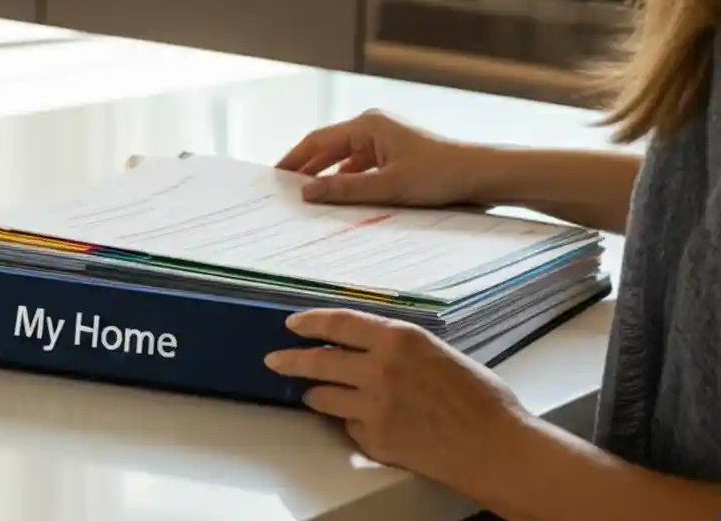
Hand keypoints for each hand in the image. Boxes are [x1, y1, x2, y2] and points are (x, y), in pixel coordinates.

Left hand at [264, 308, 527, 484]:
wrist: (495, 446)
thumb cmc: (480, 399)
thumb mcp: (438, 353)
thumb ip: (399, 349)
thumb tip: (369, 346)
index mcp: (399, 338)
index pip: (338, 323)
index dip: (309, 322)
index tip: (292, 324)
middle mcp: (379, 368)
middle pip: (318, 360)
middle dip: (290, 359)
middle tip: (273, 359)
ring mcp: (372, 405)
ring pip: (323, 396)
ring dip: (314, 393)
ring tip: (310, 393)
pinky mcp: (372, 438)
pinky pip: (349, 426)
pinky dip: (352, 423)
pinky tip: (366, 423)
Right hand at [277, 109, 483, 206]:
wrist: (481, 174)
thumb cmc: (439, 174)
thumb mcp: (387, 186)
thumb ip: (344, 190)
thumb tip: (306, 192)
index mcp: (367, 125)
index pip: (318, 141)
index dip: (293, 159)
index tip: (273, 177)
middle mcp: (373, 127)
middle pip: (328, 148)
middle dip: (306, 168)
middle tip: (283, 190)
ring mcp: (384, 141)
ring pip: (344, 160)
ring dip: (327, 177)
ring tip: (307, 198)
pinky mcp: (395, 156)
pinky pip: (361, 168)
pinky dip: (347, 182)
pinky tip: (340, 200)